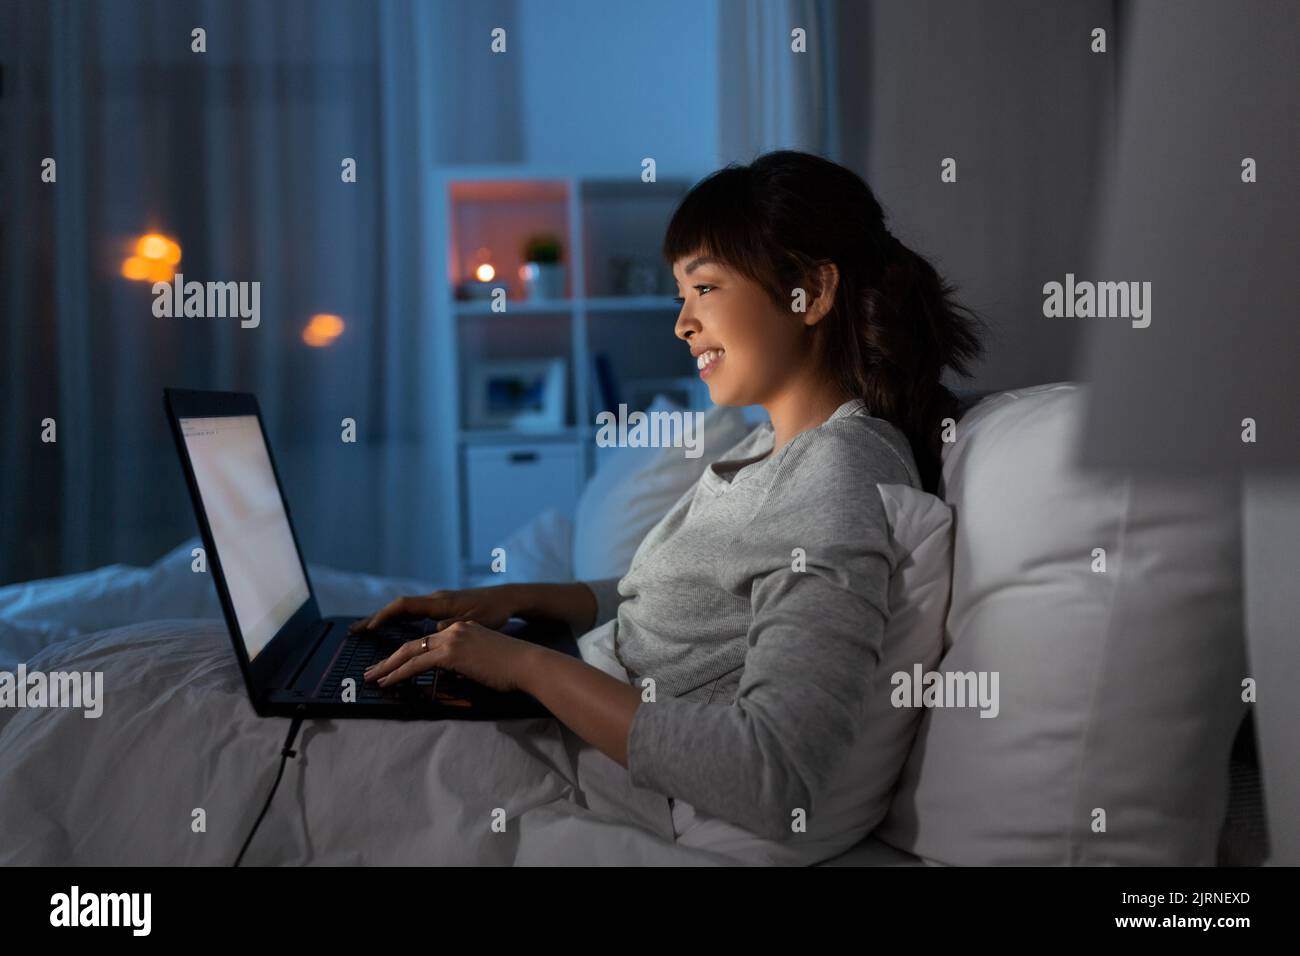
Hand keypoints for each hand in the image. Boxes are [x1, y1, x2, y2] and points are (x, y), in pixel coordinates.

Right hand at [348, 586, 517, 634]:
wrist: (508, 599)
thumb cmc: (493, 611)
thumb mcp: (473, 623)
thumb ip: (449, 629)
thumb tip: (430, 636)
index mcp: (439, 602)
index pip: (403, 606)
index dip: (384, 617)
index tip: (368, 628)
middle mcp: (435, 600)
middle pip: (398, 607)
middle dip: (376, 619)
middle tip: (354, 631)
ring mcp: (438, 603)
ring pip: (405, 610)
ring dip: (385, 620)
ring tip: (365, 630)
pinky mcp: (444, 608)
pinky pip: (414, 612)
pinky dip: (399, 620)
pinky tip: (393, 630)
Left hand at [362, 620, 537, 693]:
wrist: (527, 664)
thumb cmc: (512, 669)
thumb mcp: (482, 662)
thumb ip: (463, 665)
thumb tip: (449, 677)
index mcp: (462, 629)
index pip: (427, 641)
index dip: (407, 654)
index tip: (393, 665)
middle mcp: (454, 629)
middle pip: (413, 644)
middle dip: (390, 659)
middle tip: (373, 671)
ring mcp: (452, 638)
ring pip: (410, 652)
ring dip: (388, 666)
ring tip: (373, 678)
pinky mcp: (451, 652)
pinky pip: (416, 663)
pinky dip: (399, 673)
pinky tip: (388, 681)